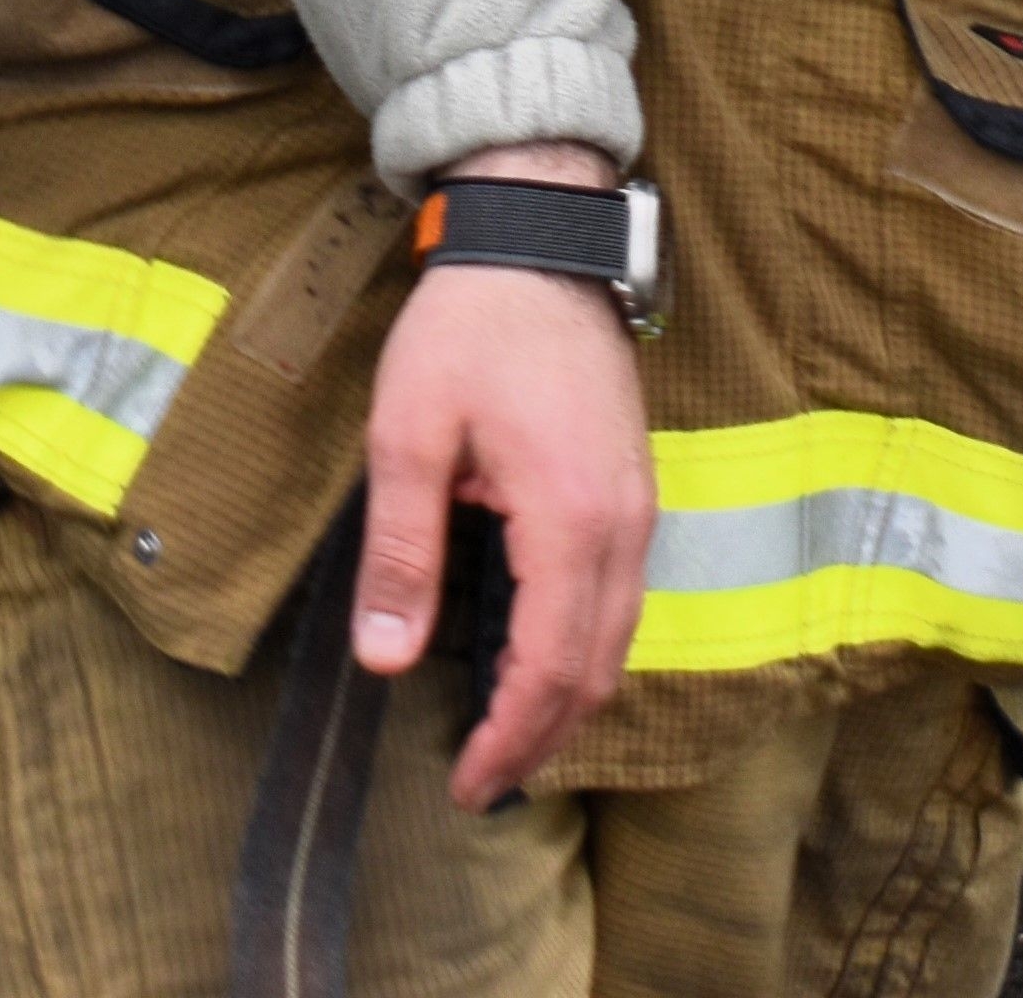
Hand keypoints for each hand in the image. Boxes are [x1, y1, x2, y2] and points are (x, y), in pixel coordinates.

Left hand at [356, 146, 653, 810]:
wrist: (538, 238)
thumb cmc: (469, 329)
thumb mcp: (409, 436)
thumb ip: (401, 553)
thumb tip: (384, 658)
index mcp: (569, 522)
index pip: (547, 670)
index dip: (507, 741)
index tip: (465, 784)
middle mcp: (622, 527)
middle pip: (594, 672)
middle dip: (540, 740)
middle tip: (482, 781)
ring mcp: (638, 508)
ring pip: (616, 641)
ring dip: (564, 701)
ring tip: (505, 739)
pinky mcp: (632, 490)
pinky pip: (619, 599)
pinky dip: (581, 650)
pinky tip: (535, 659)